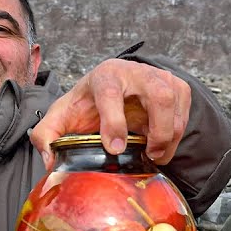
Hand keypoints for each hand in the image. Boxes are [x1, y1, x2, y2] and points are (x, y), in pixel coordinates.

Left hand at [30, 58, 190, 169]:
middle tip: (149, 154)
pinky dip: (176, 133)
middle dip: (158, 130)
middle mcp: (134, 71)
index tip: (115, 149)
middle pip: (158, 94)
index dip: (114, 122)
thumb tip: (50, 159)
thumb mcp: (61, 117)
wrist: (113, 87)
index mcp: (104, 76)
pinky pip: (184, 112)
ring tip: (154, 154)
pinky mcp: (177, 86)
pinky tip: (161, 143)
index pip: (110, 93)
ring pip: (175, 103)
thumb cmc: (88, 104)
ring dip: (169, 136)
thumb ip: (46, 136)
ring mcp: (159, 76)